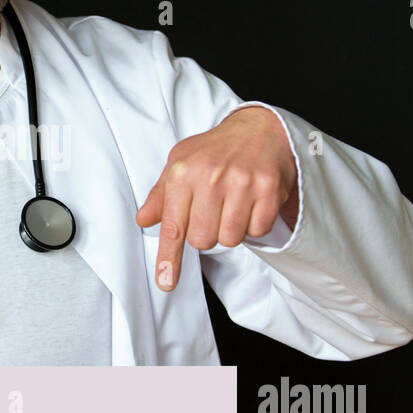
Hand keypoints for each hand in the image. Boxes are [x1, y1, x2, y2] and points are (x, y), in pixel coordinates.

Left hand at [136, 106, 298, 291]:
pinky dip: (253, 224)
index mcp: (184, 172)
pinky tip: (251, 202)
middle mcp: (212, 177)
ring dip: (230, 230)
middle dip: (207, 234)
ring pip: (230, 239)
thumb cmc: (215, 151)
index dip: (170, 258)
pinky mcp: (269, 189)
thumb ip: (161, 195)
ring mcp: (243, 183)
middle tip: (213, 211)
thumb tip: (144, 220)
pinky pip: (257, 231)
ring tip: (232, 205)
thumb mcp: (180, 163)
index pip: (173, 226)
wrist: (259, 129)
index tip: (166, 282)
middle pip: (203, 240)